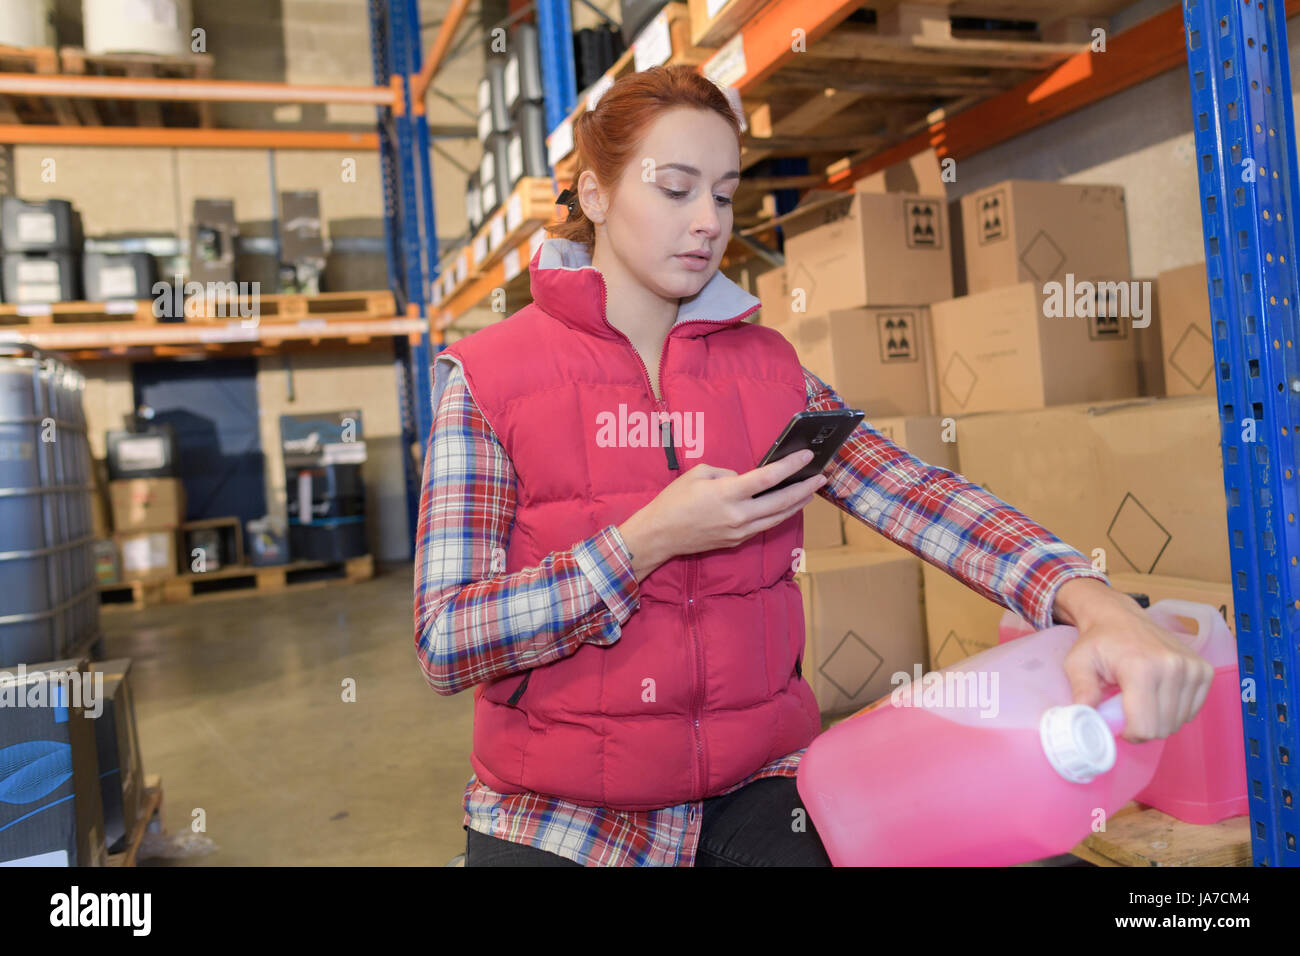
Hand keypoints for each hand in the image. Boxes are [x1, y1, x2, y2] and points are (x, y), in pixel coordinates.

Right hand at [617, 449, 828, 581]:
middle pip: (782, 501)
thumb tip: (744, 479)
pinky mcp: (737, 541)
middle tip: (821, 477)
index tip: (807, 456)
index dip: (791, 466)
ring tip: (811, 491)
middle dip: (804, 488)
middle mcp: (738, 515)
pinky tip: (787, 506)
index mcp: (728, 494)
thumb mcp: (699, 474)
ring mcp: (739, 531)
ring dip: (797, 504)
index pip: (768, 478)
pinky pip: (764, 526)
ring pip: (777, 517)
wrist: (660, 534)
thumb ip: (727, 473)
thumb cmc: (674, 500)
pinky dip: (779, 514)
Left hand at [1055, 580, 1214, 742]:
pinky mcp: (1204, 670)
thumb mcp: (1077, 663)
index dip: (1129, 733)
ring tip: (1141, 699)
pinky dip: (1174, 711)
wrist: (1120, 617)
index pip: (1145, 726)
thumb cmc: (1098, 642)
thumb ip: (1081, 691)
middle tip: (1127, 711)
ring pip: (1178, 722)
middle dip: (1142, 728)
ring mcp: (1192, 668)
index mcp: (1141, 668)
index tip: (1119, 724)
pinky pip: (1192, 711)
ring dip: (1158, 719)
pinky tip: (1158, 694)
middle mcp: (1173, 667)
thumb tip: (1082, 717)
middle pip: (1163, 728)